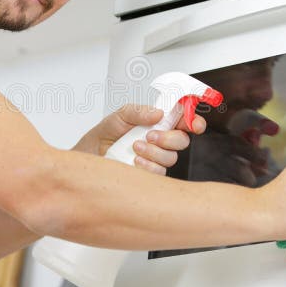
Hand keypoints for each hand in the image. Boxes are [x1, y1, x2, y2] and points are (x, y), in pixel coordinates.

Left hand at [71, 103, 205, 174]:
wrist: (91, 155)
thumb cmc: (105, 135)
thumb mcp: (120, 115)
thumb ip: (139, 111)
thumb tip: (158, 113)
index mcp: (158, 123)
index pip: (183, 121)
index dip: (194, 121)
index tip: (194, 124)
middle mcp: (161, 141)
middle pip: (182, 141)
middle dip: (169, 138)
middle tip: (151, 135)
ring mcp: (157, 159)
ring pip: (171, 158)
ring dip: (154, 152)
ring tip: (135, 147)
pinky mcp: (151, 174)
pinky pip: (160, 172)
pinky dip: (148, 166)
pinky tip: (135, 161)